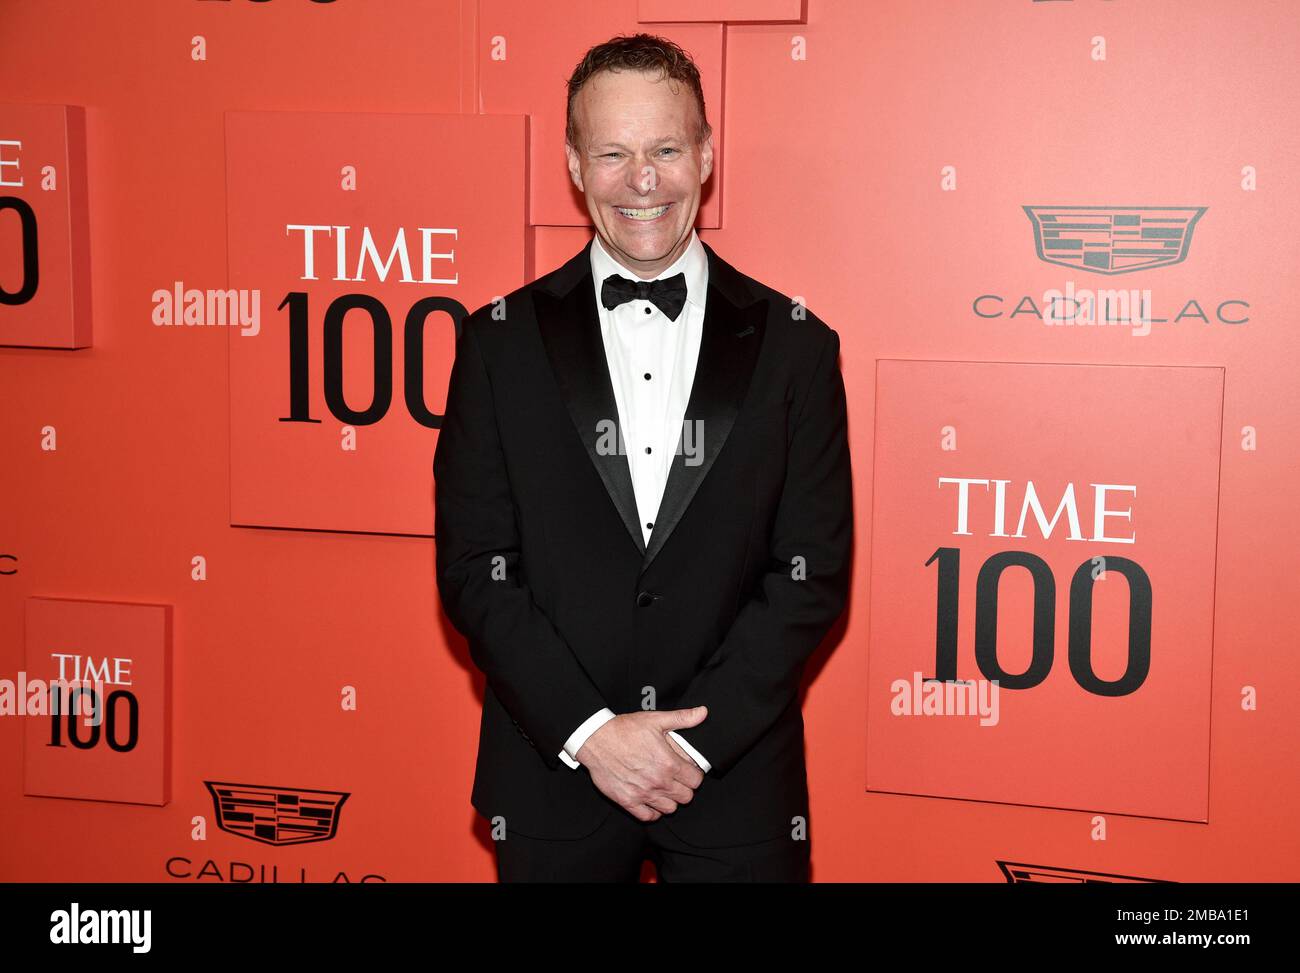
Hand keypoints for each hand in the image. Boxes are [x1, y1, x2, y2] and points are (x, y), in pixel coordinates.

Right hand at [576, 707, 707, 820]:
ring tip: (663, 788)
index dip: (694, 774)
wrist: (596, 740)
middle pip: (686, 797)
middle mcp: (658, 782)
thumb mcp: (656, 720)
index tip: (688, 770)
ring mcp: (643, 794)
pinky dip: (652, 810)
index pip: (696, 780)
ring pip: (670, 809)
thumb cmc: (624, 730)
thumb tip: (702, 713)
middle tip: (676, 779)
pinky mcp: (628, 801)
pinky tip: (650, 798)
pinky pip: (648, 816)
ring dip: (670, 799)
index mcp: (669, 763)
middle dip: (684, 787)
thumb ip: (682, 718)